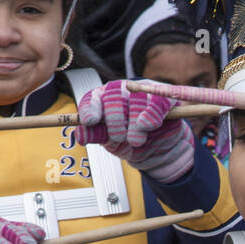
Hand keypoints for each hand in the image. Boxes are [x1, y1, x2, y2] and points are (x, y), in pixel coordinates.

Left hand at [75, 80, 194, 182]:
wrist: (159, 153)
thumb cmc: (131, 143)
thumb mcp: (112, 143)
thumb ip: (97, 135)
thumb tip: (80, 135)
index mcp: (104, 99)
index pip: (93, 98)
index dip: (90, 108)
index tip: (90, 121)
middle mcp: (122, 90)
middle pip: (114, 94)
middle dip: (114, 118)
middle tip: (119, 137)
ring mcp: (144, 92)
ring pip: (136, 98)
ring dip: (134, 122)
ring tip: (135, 141)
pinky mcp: (164, 98)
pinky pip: (157, 101)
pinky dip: (151, 114)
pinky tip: (147, 126)